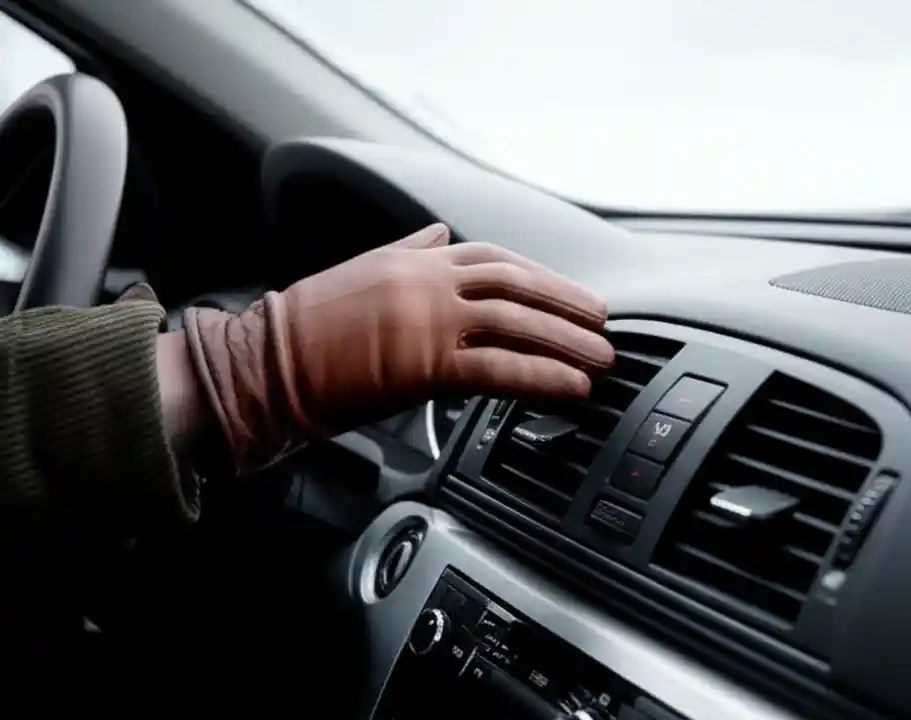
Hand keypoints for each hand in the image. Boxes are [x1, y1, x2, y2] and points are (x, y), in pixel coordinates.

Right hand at [182, 223, 613, 473]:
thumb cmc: (305, 330)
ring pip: (518, 323)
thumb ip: (408, 251)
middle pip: (518, 284)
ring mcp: (430, 320)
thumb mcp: (362, 273)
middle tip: (603, 323)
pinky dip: (543, 377)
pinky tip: (570, 388)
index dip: (539, 275)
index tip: (567, 291)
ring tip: (602, 360)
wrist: (261, 363)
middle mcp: (429, 281)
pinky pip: (500, 368)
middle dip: (566, 303)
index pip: (493, 258)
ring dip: (568, 342)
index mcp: (414, 260)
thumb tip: (438, 234)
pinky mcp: (425, 364)